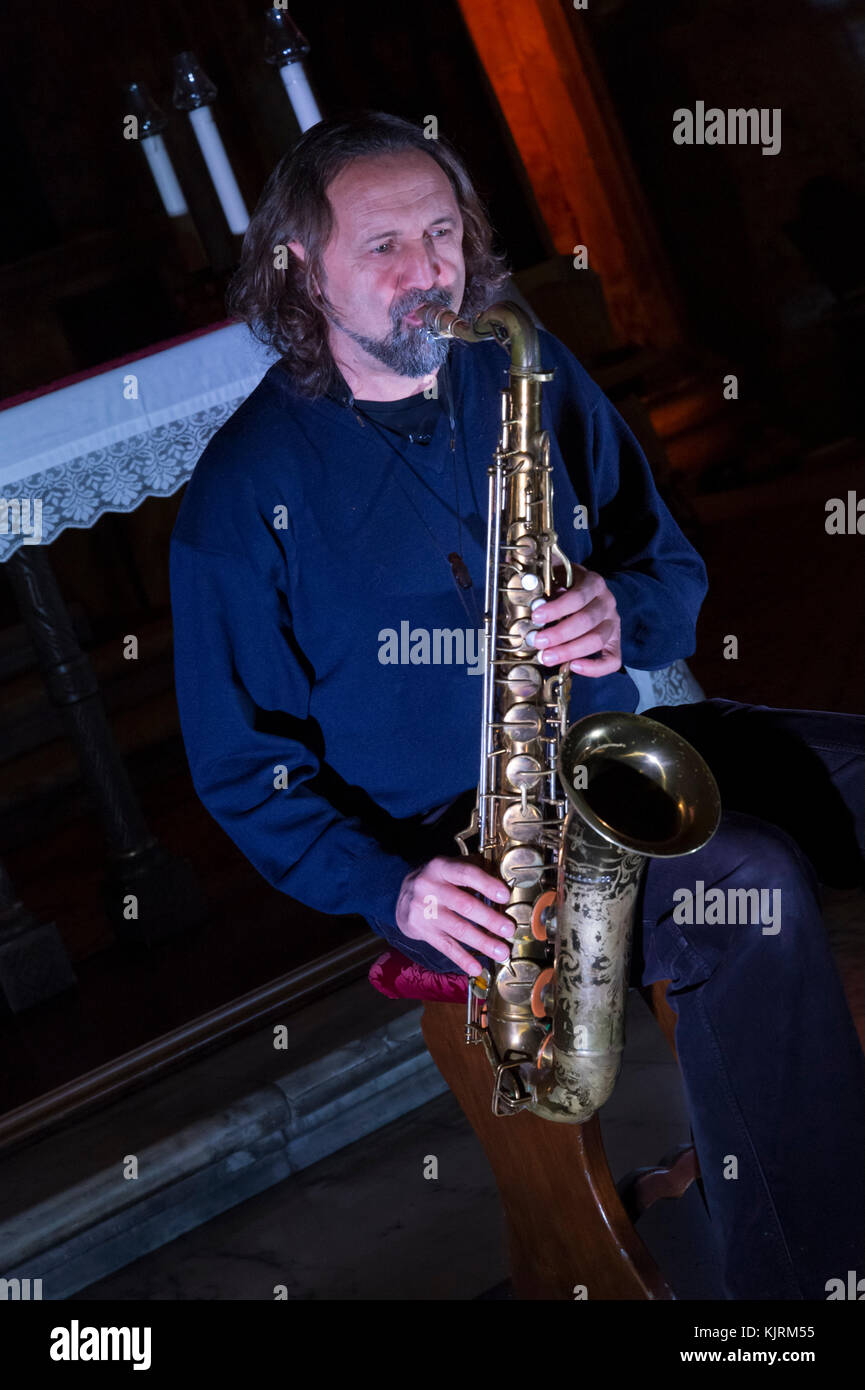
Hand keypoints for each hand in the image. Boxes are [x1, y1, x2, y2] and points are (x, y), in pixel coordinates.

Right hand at [395, 856, 515, 974]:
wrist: (400, 896)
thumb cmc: (437, 880)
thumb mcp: (450, 867)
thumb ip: (475, 870)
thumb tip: (506, 882)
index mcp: (441, 868)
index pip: (465, 874)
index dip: (486, 884)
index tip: (505, 895)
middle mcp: (429, 888)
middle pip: (463, 905)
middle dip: (489, 919)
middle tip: (509, 929)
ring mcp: (425, 912)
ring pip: (457, 929)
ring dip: (482, 942)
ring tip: (502, 952)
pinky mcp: (423, 932)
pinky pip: (445, 947)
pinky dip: (462, 958)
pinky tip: (476, 967)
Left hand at [527, 565, 621, 676]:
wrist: (589, 591)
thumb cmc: (567, 585)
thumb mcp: (557, 573)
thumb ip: (544, 576)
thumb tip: (520, 575)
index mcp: (593, 583)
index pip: (578, 597)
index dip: (557, 609)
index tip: (536, 617)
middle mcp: (606, 602)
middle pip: (586, 620)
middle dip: (559, 634)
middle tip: (538, 642)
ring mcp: (612, 623)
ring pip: (596, 640)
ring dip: (569, 651)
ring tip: (546, 657)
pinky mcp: (614, 642)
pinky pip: (612, 660)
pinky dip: (594, 668)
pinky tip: (573, 667)